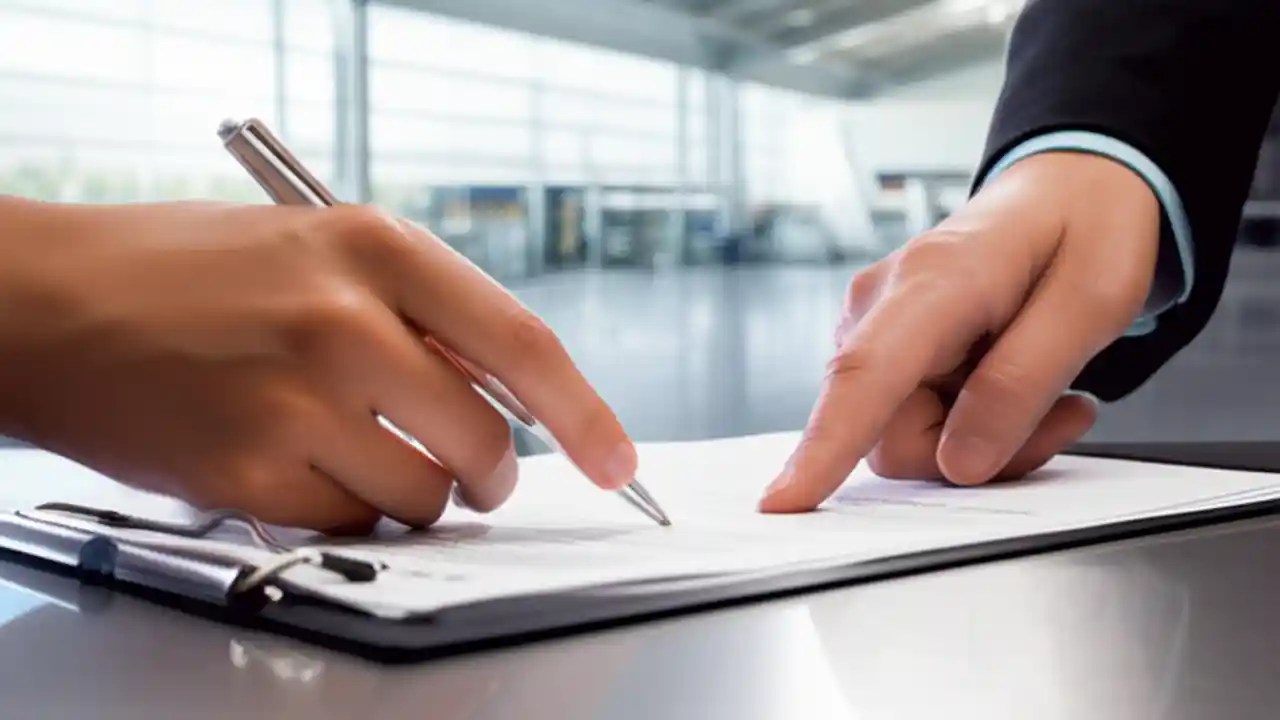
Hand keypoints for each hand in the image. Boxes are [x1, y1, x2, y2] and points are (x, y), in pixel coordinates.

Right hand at [0, 200, 634, 531]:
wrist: (51, 303)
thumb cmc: (190, 273)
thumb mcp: (320, 248)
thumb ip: (421, 313)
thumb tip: (511, 391)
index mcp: (375, 248)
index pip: (521, 344)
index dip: (585, 413)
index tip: (617, 462)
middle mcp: (343, 320)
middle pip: (485, 441)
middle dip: (491, 474)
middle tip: (475, 473)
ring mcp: (295, 400)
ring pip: (423, 495)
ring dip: (414, 493)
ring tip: (356, 448)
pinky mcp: (247, 472)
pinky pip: (351, 522)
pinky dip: (344, 509)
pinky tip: (297, 463)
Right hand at [760, 153, 1160, 511]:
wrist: (1068, 189)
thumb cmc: (1083, 229)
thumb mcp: (1093, 300)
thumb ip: (1022, 383)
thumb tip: (960, 462)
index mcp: (932, 280)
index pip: (865, 375)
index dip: (825, 446)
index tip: (785, 501)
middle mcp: (881, 303)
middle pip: (891, 432)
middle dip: (977, 452)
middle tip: (1061, 416)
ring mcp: (874, 325)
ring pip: (904, 435)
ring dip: (983, 438)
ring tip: (1048, 392)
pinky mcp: (882, 347)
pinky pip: (912, 419)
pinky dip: (971, 422)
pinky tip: (1013, 383)